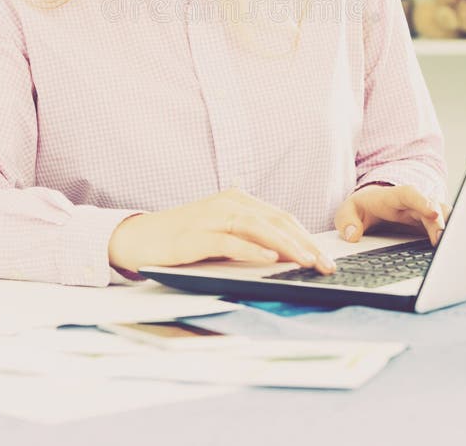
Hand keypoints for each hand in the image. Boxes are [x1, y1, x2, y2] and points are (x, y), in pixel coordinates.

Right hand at [109, 187, 336, 274]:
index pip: (281, 218)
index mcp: (238, 199)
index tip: (325, 258)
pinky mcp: (197, 235)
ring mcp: (212, 217)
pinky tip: (269, 260)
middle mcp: (228, 203)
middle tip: (325, 265)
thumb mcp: (220, 230)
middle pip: (275, 221)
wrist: (140, 236)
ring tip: (306, 262)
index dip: (305, 237)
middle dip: (304, 244)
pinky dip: (252, 250)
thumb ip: (247, 232)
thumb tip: (282, 246)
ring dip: (286, 247)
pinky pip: (230, 241)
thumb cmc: (183, 237)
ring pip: (258, 228)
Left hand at [334, 184, 451, 247]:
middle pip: (433, 207)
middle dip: (442, 222)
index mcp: (393, 197)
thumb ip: (346, 221)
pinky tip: (451, 252)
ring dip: (450, 229)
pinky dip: (449, 237)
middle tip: (445, 240)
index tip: (434, 214)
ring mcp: (423, 214)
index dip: (423, 202)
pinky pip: (444, 228)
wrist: (371, 205)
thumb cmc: (362, 208)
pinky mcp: (429, 226)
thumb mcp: (347, 211)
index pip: (411, 195)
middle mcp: (413, 204)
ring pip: (444, 217)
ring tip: (451, 248)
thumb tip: (352, 235)